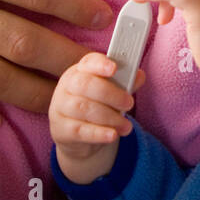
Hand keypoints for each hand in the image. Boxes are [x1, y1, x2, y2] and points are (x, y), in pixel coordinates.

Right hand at [50, 52, 144, 184]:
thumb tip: (140, 75)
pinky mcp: (60, 129)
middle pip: (85, 85)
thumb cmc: (97, 106)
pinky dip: (98, 133)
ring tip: (126, 125)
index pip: (88, 62)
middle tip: (130, 103)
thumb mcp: (112, 93)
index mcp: (80, 70)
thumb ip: (126, 83)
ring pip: (83, 108)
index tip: (114, 68)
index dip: (101, 64)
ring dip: (109, 117)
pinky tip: (112, 135)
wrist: (78, 137)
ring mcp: (60, 108)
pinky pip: (79, 130)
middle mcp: (67, 86)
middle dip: (111, 94)